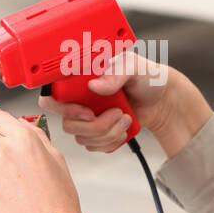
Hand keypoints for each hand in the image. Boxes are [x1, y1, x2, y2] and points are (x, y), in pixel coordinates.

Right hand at [42, 47, 180, 152]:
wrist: (162, 100)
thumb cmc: (147, 77)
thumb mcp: (134, 66)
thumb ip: (115, 72)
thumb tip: (95, 84)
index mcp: (80, 78)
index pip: (51, 96)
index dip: (63, 109)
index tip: (88, 112)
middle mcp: (79, 99)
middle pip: (67, 123)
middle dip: (96, 125)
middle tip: (116, 113)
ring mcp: (86, 118)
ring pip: (81, 137)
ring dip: (108, 132)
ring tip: (125, 117)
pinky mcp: (95, 133)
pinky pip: (92, 146)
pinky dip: (111, 141)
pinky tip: (123, 128)